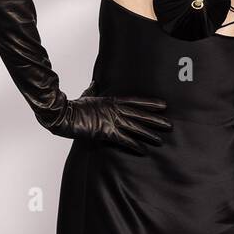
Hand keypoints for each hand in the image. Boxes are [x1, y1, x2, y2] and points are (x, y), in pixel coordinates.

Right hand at [50, 82, 171, 153]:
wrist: (63, 114)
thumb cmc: (75, 105)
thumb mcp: (88, 94)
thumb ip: (94, 89)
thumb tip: (95, 82)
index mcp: (113, 100)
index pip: (137, 101)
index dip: (151, 103)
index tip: (164, 105)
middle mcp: (116, 110)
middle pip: (140, 115)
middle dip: (156, 120)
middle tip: (170, 125)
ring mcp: (112, 121)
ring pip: (136, 128)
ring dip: (149, 134)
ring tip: (161, 140)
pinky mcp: (107, 132)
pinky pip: (124, 140)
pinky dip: (135, 145)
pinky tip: (144, 150)